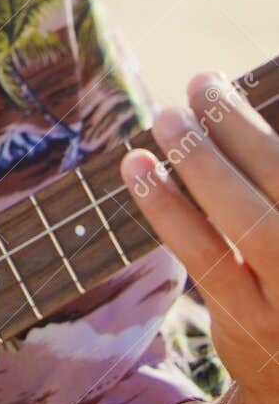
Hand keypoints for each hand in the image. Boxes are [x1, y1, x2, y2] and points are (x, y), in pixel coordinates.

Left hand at [121, 70, 278, 403]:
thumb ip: (267, 176)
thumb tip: (224, 109)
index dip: (268, 120)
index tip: (230, 80)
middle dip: (239, 125)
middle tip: (200, 82)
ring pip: (247, 219)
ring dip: (201, 160)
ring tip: (165, 117)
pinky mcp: (253, 323)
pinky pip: (205, 256)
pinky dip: (168, 206)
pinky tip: (138, 168)